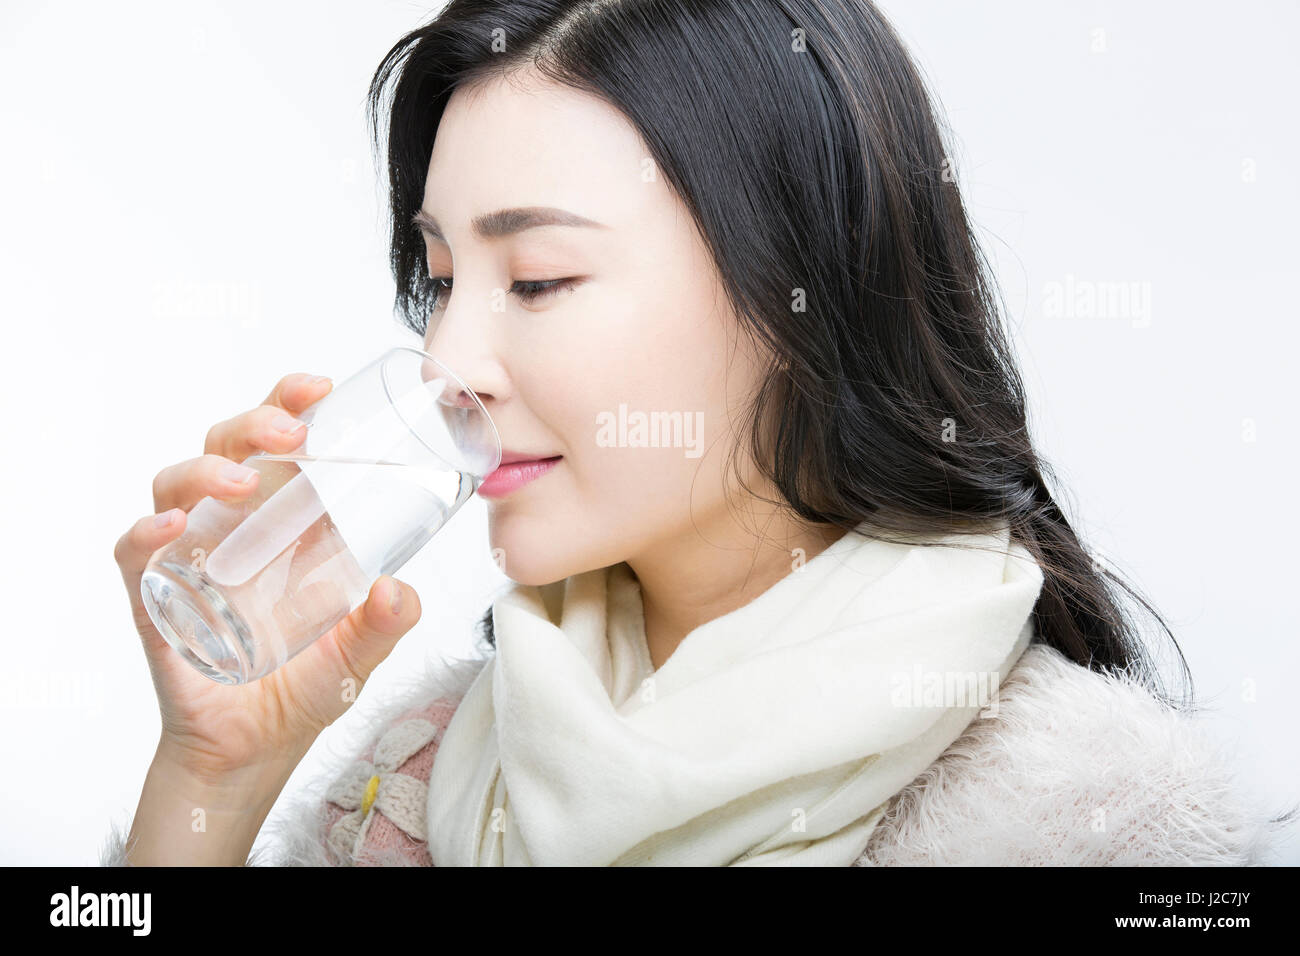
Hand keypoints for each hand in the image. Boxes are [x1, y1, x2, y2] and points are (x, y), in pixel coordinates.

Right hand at [114, 372, 422, 779]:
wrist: (255, 751)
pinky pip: (134, 554)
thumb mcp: (361, 652)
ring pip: (175, 485)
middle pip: (227, 448)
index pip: (280, 445)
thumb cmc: (304, 687)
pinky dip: (146, 534)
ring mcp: (190, 558)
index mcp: (284, 522)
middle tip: (290, 431)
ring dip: (204, 471)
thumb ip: (387, 622)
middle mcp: (234, 527)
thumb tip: (398, 589)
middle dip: (253, 424)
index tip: (320, 388)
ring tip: (240, 481)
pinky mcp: (154, 599)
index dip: (291, 405)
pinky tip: (170, 528)